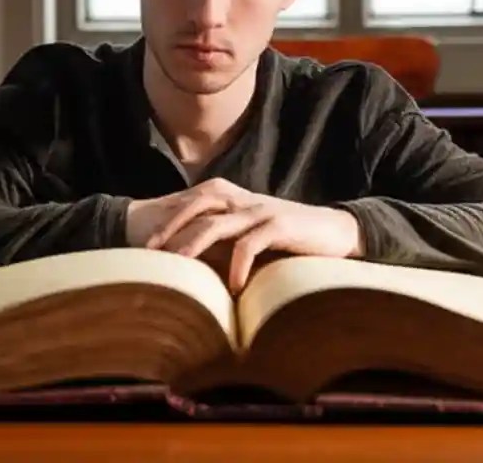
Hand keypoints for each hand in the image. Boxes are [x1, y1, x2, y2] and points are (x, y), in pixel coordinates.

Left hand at [127, 178, 362, 292]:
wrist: (338, 232)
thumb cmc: (290, 238)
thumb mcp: (252, 234)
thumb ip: (225, 240)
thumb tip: (192, 262)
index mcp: (234, 198)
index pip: (192, 200)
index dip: (167, 218)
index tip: (144, 243)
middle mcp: (243, 199)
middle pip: (197, 204)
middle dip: (170, 226)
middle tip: (150, 251)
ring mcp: (261, 211)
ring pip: (217, 223)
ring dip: (193, 244)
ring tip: (177, 266)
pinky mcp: (281, 225)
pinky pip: (251, 243)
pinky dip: (238, 264)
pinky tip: (232, 286)